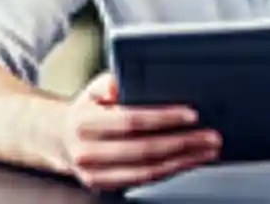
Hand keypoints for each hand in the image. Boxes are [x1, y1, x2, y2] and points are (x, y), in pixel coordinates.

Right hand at [58, 72, 220, 190]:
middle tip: (210, 136)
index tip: (192, 115)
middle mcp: (87, 153)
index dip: (164, 118)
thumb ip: (110, 82)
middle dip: (183, 143)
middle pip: (145, 150)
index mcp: (83, 123)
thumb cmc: (85, 110)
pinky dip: (171, 170)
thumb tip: (122, 83)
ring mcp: (96, 174)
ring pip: (148, 171)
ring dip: (184, 161)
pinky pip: (145, 181)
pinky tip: (189, 161)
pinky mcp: (106, 187)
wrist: (59, 139)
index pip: (130, 121)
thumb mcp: (92, 89)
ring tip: (207, 150)